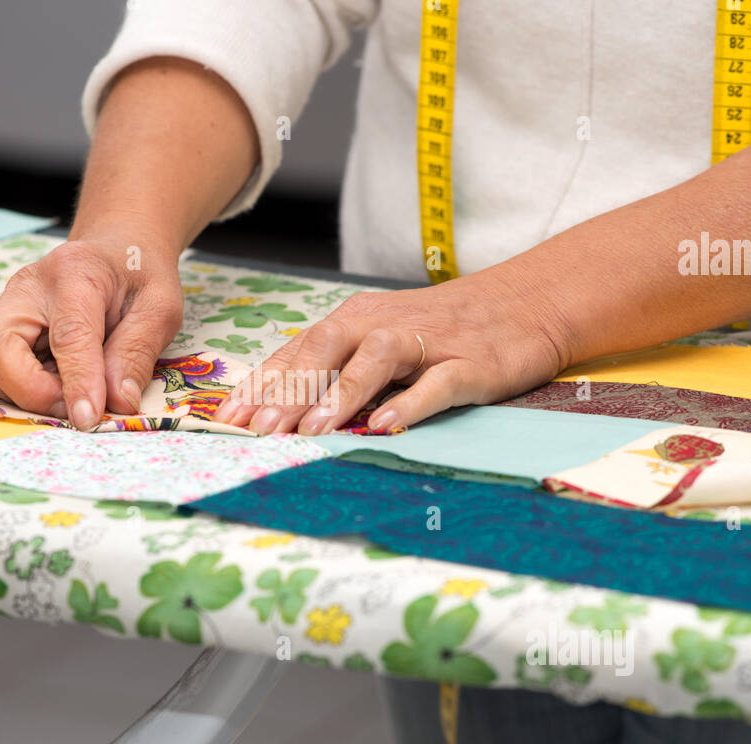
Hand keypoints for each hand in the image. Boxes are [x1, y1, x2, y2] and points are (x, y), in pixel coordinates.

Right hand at [0, 233, 182, 428]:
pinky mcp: (2, 327)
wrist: (115, 249)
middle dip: (30, 391)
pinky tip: (57, 385)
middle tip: (77, 408)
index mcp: (75, 273)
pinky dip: (20, 389)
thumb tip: (117, 403)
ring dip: (22, 393)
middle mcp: (27, 287)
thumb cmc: (138, 275)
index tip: (88, 418)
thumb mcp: (159, 308)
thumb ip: (137, 353)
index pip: (68, 335)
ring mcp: (7, 307)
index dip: (77, 382)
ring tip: (70, 394)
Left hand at [211, 275, 571, 433]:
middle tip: (261, 429)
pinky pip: (436, 383)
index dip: (262, 385)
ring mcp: (426, 343)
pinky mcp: (469, 363)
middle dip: (290, 391)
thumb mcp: (380, 344)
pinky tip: (385, 426)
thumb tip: (278, 412)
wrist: (523, 305)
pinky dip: (410, 403)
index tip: (227, 419)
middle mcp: (382, 325)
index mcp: (354, 321)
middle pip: (326, 350)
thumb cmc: (440, 332)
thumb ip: (335, 372)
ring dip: (341, 394)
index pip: (297, 352)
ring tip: (314, 430)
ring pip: (375, 360)